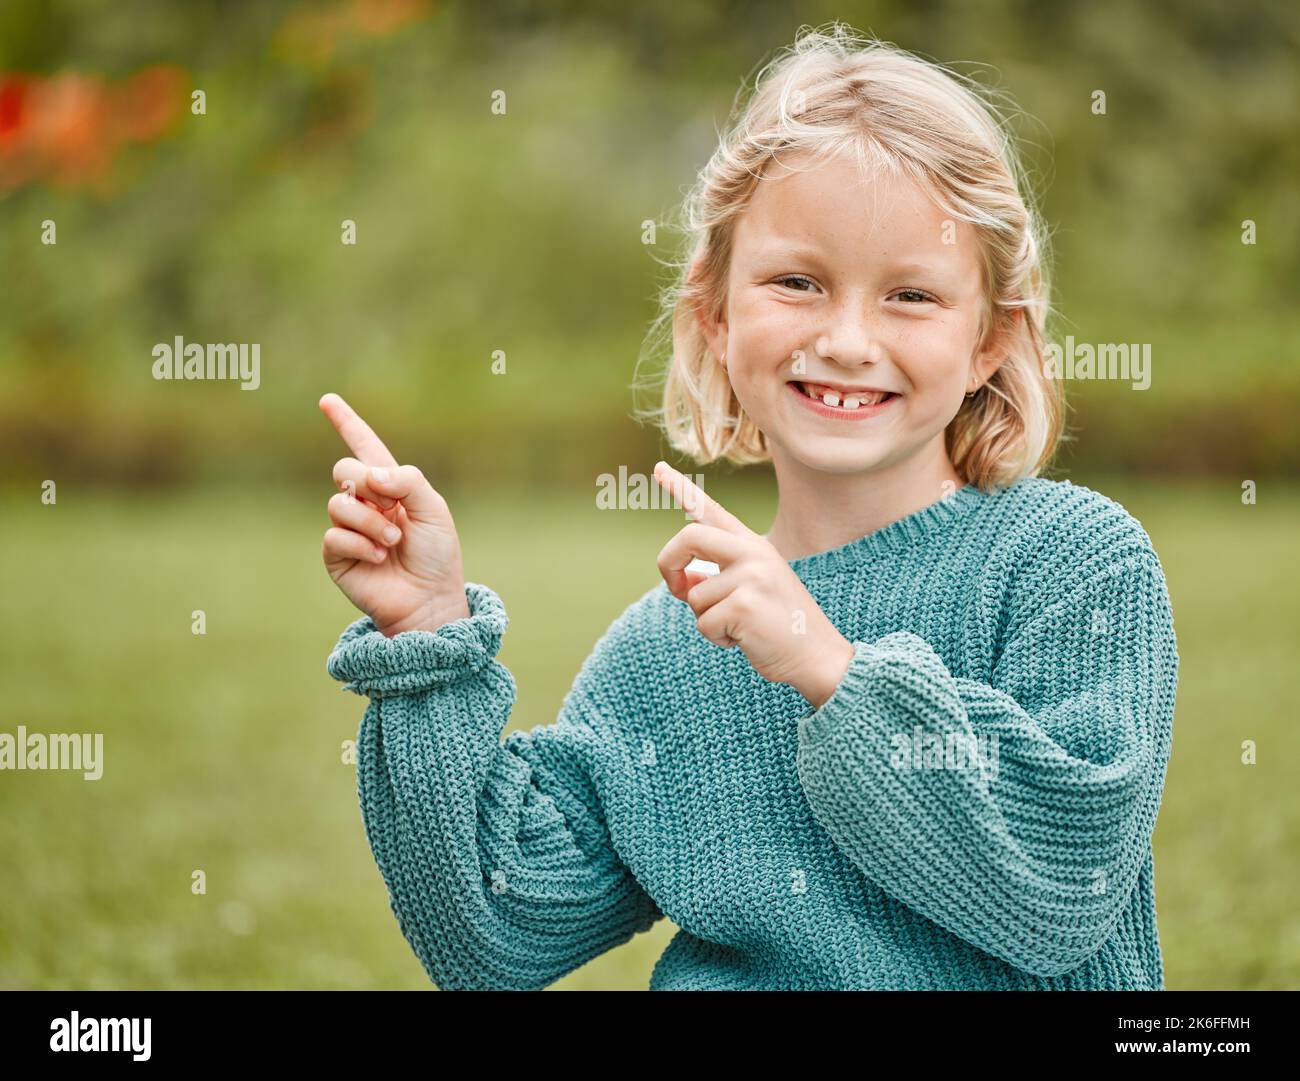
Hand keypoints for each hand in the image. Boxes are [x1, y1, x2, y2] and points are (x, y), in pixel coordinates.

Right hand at [319, 392, 468, 635]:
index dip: (346, 422)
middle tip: (394, 511)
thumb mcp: (434, 508)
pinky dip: (360, 544)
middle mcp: (365, 503)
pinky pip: (334, 535)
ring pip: (339, 503)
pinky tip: (378, 558)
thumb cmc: (436, 554)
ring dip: (371, 522)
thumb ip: (407, 481)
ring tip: (393, 541)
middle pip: (344, 468)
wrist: (429, 598)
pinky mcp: (336, 554)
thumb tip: (370, 475)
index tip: (327, 400)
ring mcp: (348, 528)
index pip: (365, 446)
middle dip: (367, 485)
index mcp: (390, 486)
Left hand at [651, 461, 854, 707]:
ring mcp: (751, 577)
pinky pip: (704, 623)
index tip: (659, 469)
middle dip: (669, 564)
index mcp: (754, 545)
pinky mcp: (745, 605)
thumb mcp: (752, 590)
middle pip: (688, 537)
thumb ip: (719, 577)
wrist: (818, 657)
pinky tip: (745, 639)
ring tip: (742, 627)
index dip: (681, 489)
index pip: (711, 510)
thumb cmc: (781, 626)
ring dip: (707, 620)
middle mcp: (753, 553)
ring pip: (694, 595)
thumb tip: (685, 579)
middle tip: (677, 590)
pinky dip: (717, 638)